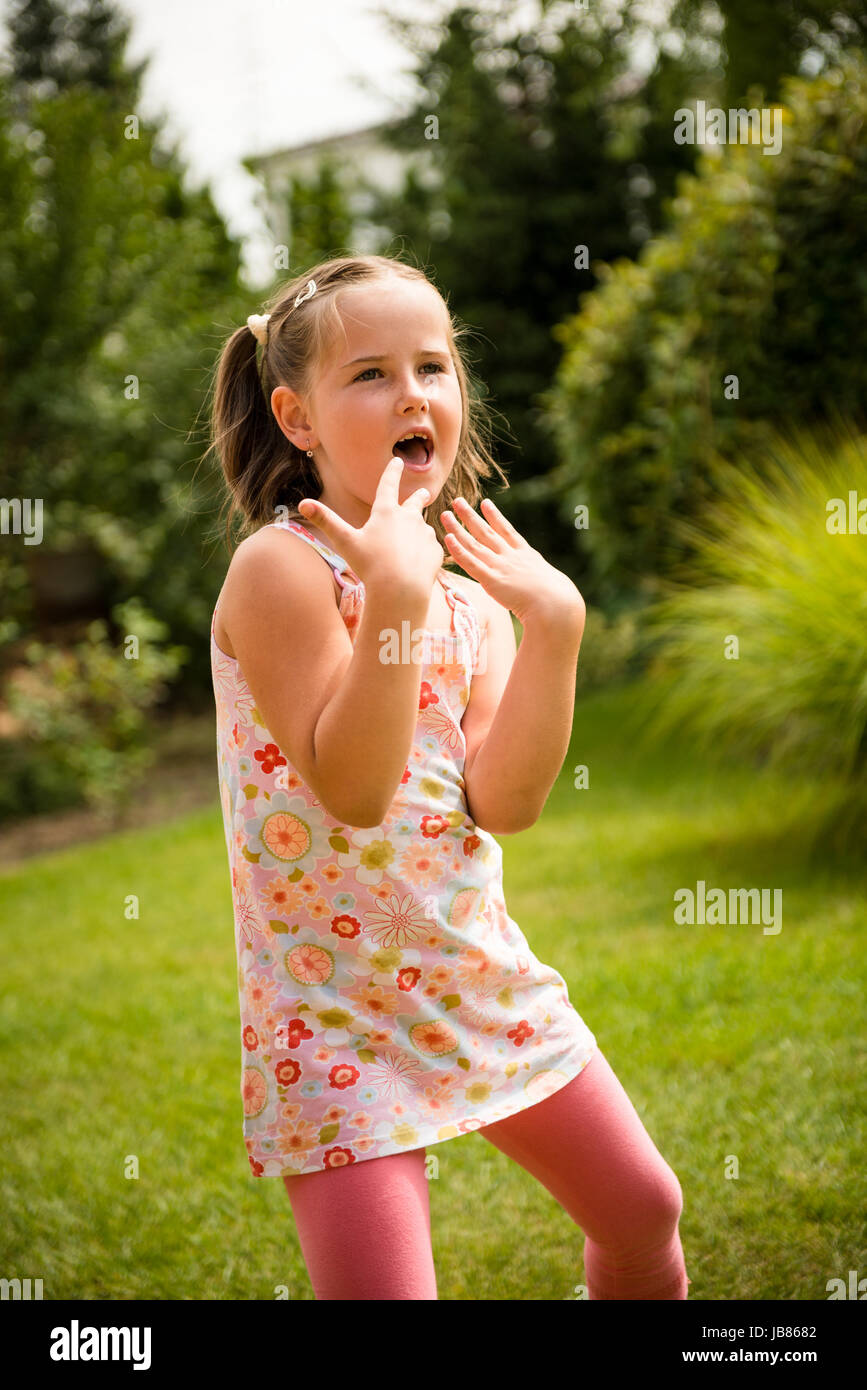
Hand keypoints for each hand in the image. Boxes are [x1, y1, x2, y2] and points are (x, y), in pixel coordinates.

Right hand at [298, 457, 442, 597]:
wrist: (401, 590)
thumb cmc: (370, 565)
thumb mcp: (345, 542)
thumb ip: (326, 521)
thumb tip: (302, 504)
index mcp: (386, 512)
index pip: (389, 484)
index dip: (393, 471)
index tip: (398, 460)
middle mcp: (409, 517)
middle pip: (416, 501)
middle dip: (419, 496)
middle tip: (424, 493)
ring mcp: (425, 533)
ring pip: (422, 528)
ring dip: (418, 530)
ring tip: (412, 542)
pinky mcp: (435, 550)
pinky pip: (429, 548)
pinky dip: (423, 552)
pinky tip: (416, 563)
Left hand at [441, 497, 584, 631]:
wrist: (553, 603)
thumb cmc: (553, 598)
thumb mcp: (546, 579)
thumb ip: (535, 576)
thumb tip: (537, 580)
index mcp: (525, 554)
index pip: (507, 530)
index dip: (495, 516)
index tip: (486, 503)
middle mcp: (510, 556)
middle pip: (486, 532)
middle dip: (471, 516)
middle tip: (458, 501)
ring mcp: (500, 566)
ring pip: (474, 544)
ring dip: (458, 528)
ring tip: (446, 514)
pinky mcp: (491, 580)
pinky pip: (471, 563)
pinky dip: (459, 551)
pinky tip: (448, 539)